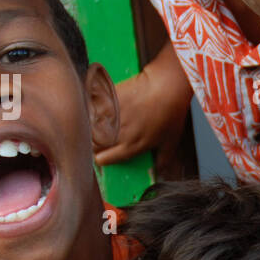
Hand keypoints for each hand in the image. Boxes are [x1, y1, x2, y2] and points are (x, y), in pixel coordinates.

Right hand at [94, 43, 192, 165]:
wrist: (165, 86)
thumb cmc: (170, 114)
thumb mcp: (171, 141)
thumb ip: (163, 160)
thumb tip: (158, 172)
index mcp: (129, 147)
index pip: (102, 159)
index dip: (103, 158)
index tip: (105, 154)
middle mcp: (116, 134)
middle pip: (92, 145)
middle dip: (95, 145)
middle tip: (103, 139)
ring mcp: (109, 116)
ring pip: (89, 128)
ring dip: (92, 128)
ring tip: (101, 123)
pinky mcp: (105, 99)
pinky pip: (91, 108)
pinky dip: (92, 109)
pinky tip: (100, 108)